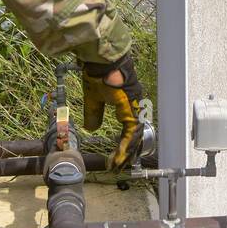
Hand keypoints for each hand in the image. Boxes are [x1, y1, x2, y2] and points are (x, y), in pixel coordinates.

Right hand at [82, 54, 144, 170]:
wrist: (103, 60)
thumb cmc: (99, 74)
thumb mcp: (94, 99)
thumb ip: (94, 113)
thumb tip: (91, 128)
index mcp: (126, 104)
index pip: (128, 129)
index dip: (123, 144)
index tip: (117, 157)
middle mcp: (134, 107)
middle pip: (134, 135)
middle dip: (127, 152)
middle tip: (120, 166)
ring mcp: (135, 107)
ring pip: (135, 136)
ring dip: (127, 152)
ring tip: (120, 165)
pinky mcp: (132, 108)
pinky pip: (132, 132)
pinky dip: (126, 145)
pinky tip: (121, 155)